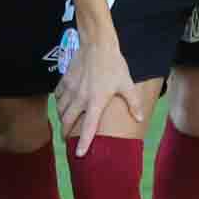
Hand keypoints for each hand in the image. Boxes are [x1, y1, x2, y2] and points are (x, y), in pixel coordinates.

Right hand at [53, 26, 137, 157]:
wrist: (97, 44)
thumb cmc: (114, 65)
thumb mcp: (126, 84)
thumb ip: (133, 103)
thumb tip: (140, 119)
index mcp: (95, 102)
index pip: (88, 128)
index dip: (83, 143)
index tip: (78, 154)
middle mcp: (80, 99)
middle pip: (67, 122)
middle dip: (66, 133)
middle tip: (66, 140)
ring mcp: (70, 89)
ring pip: (60, 110)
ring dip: (62, 120)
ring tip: (65, 124)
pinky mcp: (65, 80)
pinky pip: (57, 97)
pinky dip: (58, 104)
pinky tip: (62, 105)